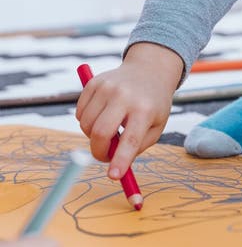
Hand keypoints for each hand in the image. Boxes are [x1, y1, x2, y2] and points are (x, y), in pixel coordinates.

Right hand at [76, 42, 182, 178]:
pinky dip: (86, 121)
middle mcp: (125, 96)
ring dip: (92, 136)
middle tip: (105, 157)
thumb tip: (114, 167)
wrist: (149, 70)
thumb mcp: (156, 126)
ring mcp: (107, 87)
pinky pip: (79, 113)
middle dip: (98, 152)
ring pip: (86, 125)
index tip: (114, 176)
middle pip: (100, 132)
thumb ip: (136, 147)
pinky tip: (102, 114)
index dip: (120, 160)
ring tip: (109, 129)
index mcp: (145, 109)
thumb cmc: (153, 104)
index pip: (130, 139)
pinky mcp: (94, 83)